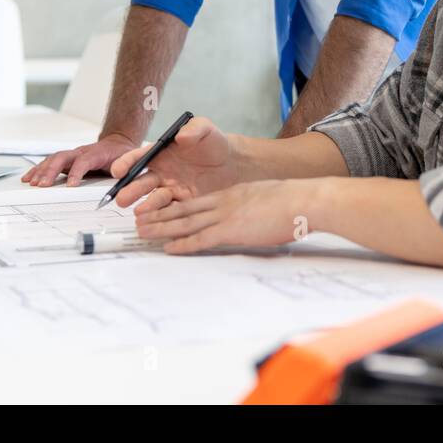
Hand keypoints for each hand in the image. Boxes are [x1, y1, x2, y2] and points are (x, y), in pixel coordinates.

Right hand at [21, 132, 136, 186]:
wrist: (117, 143)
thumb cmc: (121, 155)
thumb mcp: (128, 162)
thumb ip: (125, 171)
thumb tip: (120, 180)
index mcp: (97, 153)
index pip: (84, 161)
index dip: (77, 172)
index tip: (71, 185)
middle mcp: (81, 152)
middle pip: (62, 158)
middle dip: (51, 171)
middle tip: (42, 185)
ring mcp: (72, 155)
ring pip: (53, 159)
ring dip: (41, 171)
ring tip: (31, 183)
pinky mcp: (66, 160)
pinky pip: (49, 163)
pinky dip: (38, 170)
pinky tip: (29, 177)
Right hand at [107, 116, 238, 207]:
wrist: (233, 163)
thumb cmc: (213, 143)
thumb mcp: (205, 129)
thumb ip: (194, 129)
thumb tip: (181, 136)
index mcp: (160, 154)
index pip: (139, 158)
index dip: (126, 163)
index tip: (117, 171)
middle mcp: (161, 173)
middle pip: (141, 182)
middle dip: (130, 190)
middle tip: (122, 198)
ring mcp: (171, 190)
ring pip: (154, 199)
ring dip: (145, 206)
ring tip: (139, 212)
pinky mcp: (182, 204)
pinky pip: (171, 211)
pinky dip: (163, 217)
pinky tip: (158, 221)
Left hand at [132, 179, 318, 253]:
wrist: (303, 200)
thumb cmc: (292, 202)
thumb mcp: (265, 198)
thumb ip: (251, 207)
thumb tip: (250, 218)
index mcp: (231, 194)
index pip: (196, 202)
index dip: (174, 206)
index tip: (159, 211)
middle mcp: (223, 202)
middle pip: (183, 210)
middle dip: (159, 216)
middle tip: (139, 221)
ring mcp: (225, 215)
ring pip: (185, 223)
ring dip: (161, 228)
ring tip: (142, 232)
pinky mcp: (231, 230)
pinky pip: (200, 239)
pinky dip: (182, 244)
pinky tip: (168, 248)